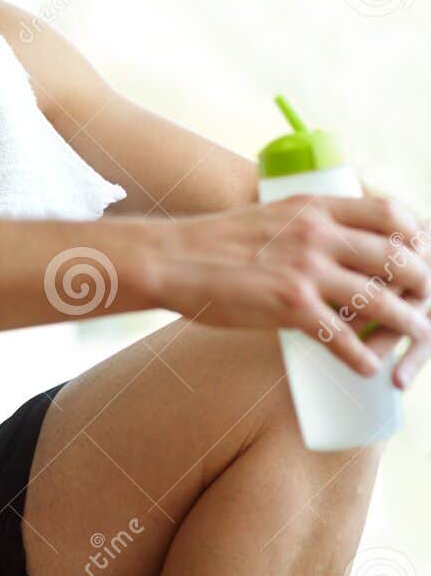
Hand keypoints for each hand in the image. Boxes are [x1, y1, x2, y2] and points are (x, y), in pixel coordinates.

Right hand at [158, 193, 430, 384]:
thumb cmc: (214, 241)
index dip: (417, 235)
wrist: (170, 259)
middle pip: (399, 258)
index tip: (420, 253)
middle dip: (423, 282)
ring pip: (382, 300)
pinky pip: (343, 337)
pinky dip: (362, 357)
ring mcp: (306, 271)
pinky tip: (367, 367)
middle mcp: (317, 235)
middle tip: (427, 298)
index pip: (391, 213)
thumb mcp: (270, 215)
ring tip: (419, 335)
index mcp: (314, 208)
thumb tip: (338, 239)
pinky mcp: (290, 306)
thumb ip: (308, 223)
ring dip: (409, 324)